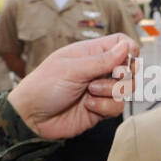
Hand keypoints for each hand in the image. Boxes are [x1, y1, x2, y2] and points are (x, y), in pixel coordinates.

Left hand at [7, 34, 137, 139]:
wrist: (31, 118)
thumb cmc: (44, 86)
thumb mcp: (72, 69)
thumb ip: (102, 60)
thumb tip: (126, 46)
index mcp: (91, 53)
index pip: (120, 43)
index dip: (129, 49)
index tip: (128, 59)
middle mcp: (98, 70)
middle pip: (129, 67)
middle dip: (122, 75)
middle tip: (107, 77)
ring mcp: (100, 90)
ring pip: (126, 89)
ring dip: (110, 91)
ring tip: (89, 92)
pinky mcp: (100, 109)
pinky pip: (117, 107)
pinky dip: (105, 107)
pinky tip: (87, 106)